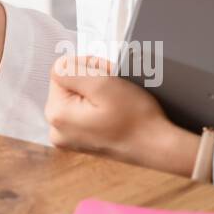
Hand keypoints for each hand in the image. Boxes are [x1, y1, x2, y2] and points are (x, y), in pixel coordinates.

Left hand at [45, 53, 201, 174]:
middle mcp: (56, 129)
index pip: (61, 70)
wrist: (158, 147)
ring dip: (96, 90)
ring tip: (115, 101)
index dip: (87, 66)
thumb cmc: (136, 118)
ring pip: (77, 94)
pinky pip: (83, 109)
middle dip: (91, 79)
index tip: (108, 77)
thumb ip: (72, 70)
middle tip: (115, 89)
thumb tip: (59, 66)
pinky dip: (98, 104)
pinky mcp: (80, 139)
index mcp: (56, 114)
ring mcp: (67, 136)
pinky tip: (112, 111)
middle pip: (68, 83)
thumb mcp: (103, 84)